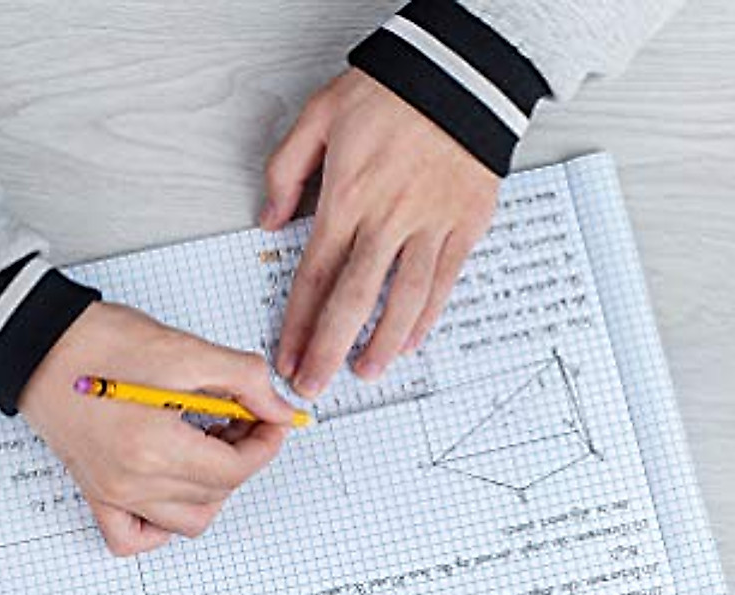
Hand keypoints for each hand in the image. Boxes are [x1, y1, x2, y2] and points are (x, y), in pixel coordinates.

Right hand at [18, 301, 295, 555]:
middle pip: (217, 494)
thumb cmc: (97, 343)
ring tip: (207, 447)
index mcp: (153, 446)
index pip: (234, 470)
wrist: (38, 343)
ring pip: (187, 522)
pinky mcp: (96, 493)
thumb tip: (277, 409)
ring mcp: (112, 493)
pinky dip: (159, 526)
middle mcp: (131, 481)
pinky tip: (170, 488)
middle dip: (242, 458)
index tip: (271, 420)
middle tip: (241, 419)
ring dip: (210, 491)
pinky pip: (134, 539)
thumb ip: (242, 379)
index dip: (264, 444)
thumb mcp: (184, 350)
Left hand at [261, 69, 499, 395]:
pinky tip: (410, 340)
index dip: (297, 324)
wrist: (460, 69)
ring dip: (381, 342)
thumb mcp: (318, 115)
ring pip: (403, 297)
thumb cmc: (389, 90)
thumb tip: (268, 222)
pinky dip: (427, 315)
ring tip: (365, 372)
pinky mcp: (465, 223)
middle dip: (330, 349)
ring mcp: (430, 223)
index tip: (286, 358)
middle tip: (315, 385)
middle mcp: (387, 217)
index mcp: (347, 198)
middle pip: (354, 298)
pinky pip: (445, 279)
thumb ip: (286, 170)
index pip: (315, 276)